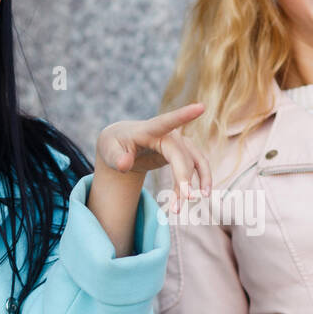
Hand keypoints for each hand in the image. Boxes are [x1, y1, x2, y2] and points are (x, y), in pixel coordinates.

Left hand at [96, 103, 211, 213]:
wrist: (123, 144)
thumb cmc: (115, 145)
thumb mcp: (109, 151)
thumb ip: (116, 157)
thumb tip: (124, 164)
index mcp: (148, 130)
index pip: (166, 122)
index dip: (183, 115)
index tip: (201, 107)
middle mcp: (168, 134)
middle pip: (181, 156)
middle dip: (183, 178)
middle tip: (184, 202)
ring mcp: (179, 142)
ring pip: (193, 163)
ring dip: (194, 183)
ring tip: (186, 206)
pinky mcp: (184, 152)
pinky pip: (197, 166)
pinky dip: (201, 179)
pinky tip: (203, 195)